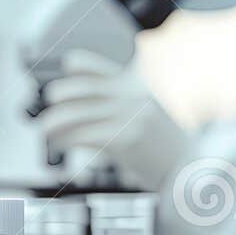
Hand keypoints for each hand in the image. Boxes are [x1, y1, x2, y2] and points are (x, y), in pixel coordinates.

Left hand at [35, 50, 189, 188]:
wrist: (189, 169)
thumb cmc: (166, 147)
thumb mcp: (149, 113)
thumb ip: (124, 102)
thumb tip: (87, 106)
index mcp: (138, 86)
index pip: (99, 65)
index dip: (76, 66)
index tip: (63, 72)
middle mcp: (133, 96)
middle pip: (82, 88)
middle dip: (58, 96)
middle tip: (49, 106)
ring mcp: (131, 116)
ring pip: (78, 114)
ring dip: (54, 122)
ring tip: (46, 130)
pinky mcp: (127, 139)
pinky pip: (84, 135)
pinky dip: (66, 140)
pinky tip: (60, 144)